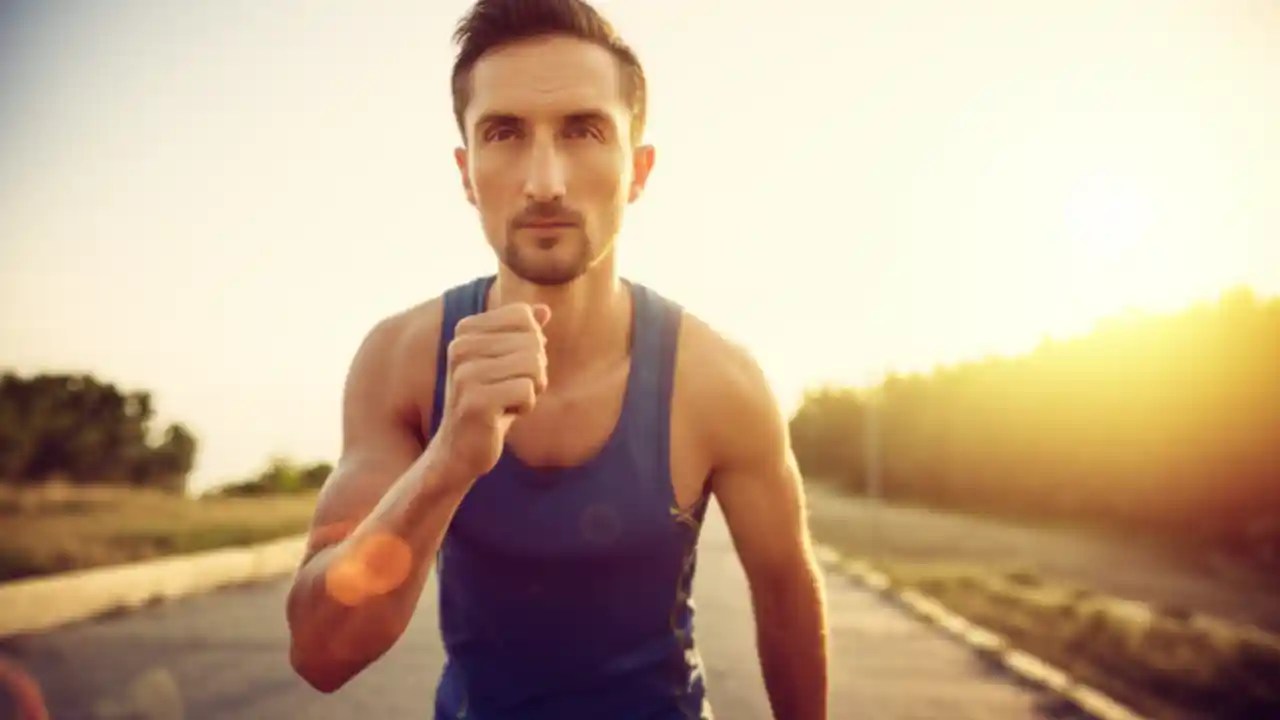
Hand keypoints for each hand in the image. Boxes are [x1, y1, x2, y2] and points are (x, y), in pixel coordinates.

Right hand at [432, 302, 550, 481]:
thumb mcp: (506, 363)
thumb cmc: (488, 402)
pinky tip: (503, 416)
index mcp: (464, 331)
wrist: (459, 450)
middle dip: (534, 370)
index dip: (531, 343)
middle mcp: (460, 347)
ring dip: (532, 389)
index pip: (523, 316)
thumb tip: (545, 308)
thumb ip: (523, 333)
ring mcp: (465, 374)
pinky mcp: (476, 401)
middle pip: (533, 341)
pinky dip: (526, 406)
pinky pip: (527, 391)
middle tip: (510, 390)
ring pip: (534, 365)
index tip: (511, 367)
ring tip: (507, 402)